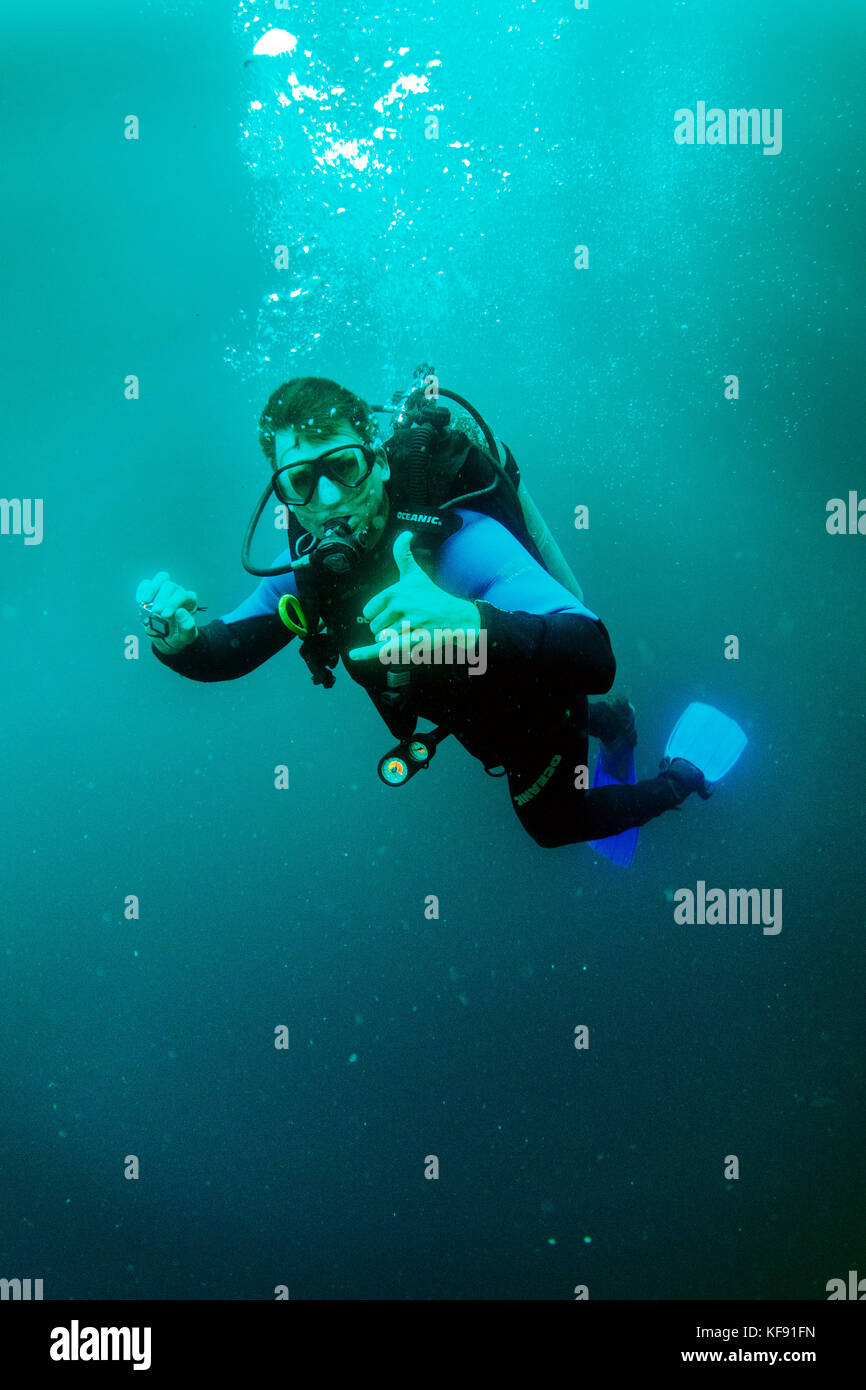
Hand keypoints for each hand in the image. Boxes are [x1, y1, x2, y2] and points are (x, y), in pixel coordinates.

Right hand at [136, 571, 200, 652]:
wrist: (167, 640)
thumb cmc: (179, 636)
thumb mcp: (186, 637)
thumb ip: (187, 626)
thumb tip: (180, 612)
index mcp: (190, 601)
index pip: (183, 595)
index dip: (173, 603)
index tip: (165, 615)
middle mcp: (178, 592)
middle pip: (171, 586)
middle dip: (162, 599)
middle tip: (156, 613)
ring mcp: (165, 590)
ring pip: (161, 578)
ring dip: (152, 590)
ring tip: (145, 603)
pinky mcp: (151, 592)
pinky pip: (146, 584)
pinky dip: (142, 590)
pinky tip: (140, 601)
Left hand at [348, 532, 479, 661]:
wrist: (457, 616)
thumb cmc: (433, 597)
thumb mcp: (415, 574)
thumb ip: (404, 554)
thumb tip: (405, 533)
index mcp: (395, 592)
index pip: (369, 610)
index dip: (378, 614)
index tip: (392, 612)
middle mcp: (401, 606)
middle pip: (375, 627)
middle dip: (387, 628)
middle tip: (406, 622)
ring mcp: (409, 623)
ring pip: (384, 638)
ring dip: (394, 639)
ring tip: (411, 632)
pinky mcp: (416, 640)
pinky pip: (388, 647)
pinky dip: (369, 652)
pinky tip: (354, 654)